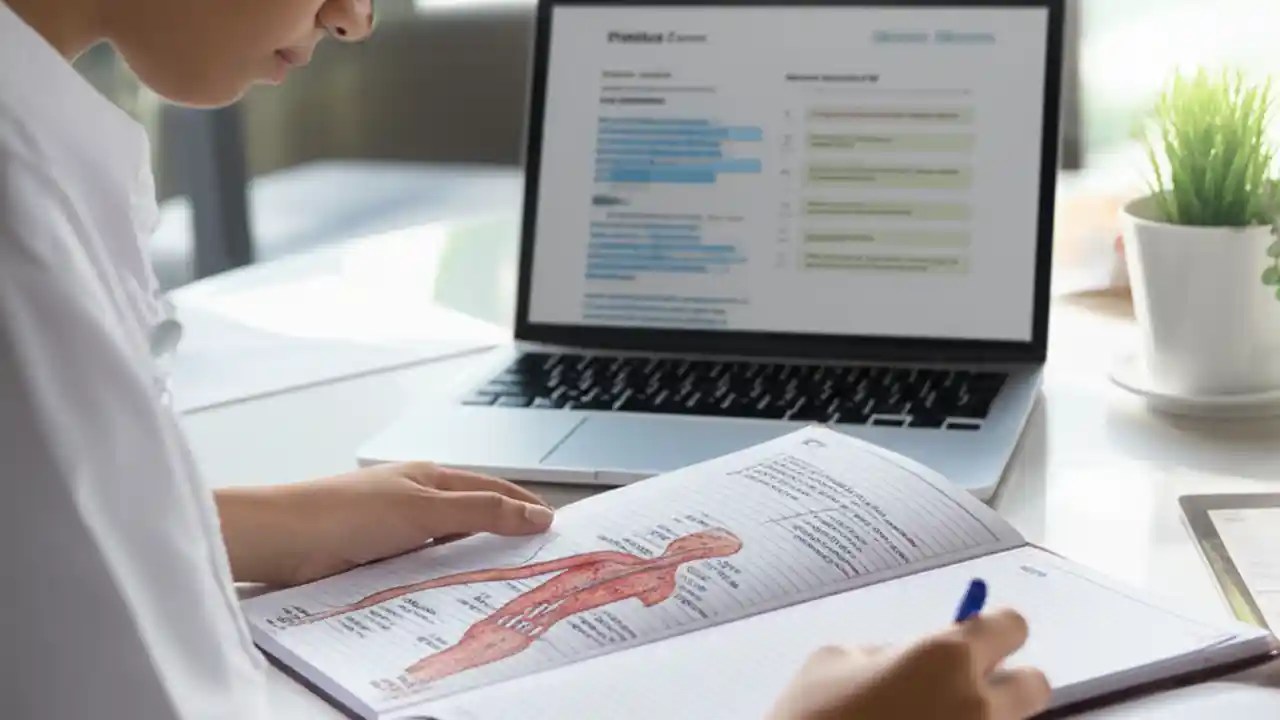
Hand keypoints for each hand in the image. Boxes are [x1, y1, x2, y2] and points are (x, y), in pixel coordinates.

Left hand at [216, 463, 554, 585]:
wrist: (282, 540)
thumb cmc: (344, 512)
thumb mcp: (425, 510)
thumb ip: (482, 513)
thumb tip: (534, 514)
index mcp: (432, 477)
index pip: (494, 490)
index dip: (526, 505)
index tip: (556, 524)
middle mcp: (418, 501)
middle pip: (476, 520)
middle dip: (507, 537)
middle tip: (541, 561)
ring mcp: (400, 531)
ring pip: (452, 549)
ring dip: (475, 562)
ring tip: (508, 583)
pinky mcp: (381, 559)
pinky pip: (426, 571)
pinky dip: (446, 580)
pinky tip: (457, 595)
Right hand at [769, 609, 1050, 719]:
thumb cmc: (811, 716)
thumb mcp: (831, 662)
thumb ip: (881, 652)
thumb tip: (903, 660)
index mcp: (944, 657)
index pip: (1009, 626)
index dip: (994, 630)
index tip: (976, 638)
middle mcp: (976, 703)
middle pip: (1034, 685)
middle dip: (1007, 683)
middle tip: (963, 690)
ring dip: (980, 717)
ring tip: (930, 718)